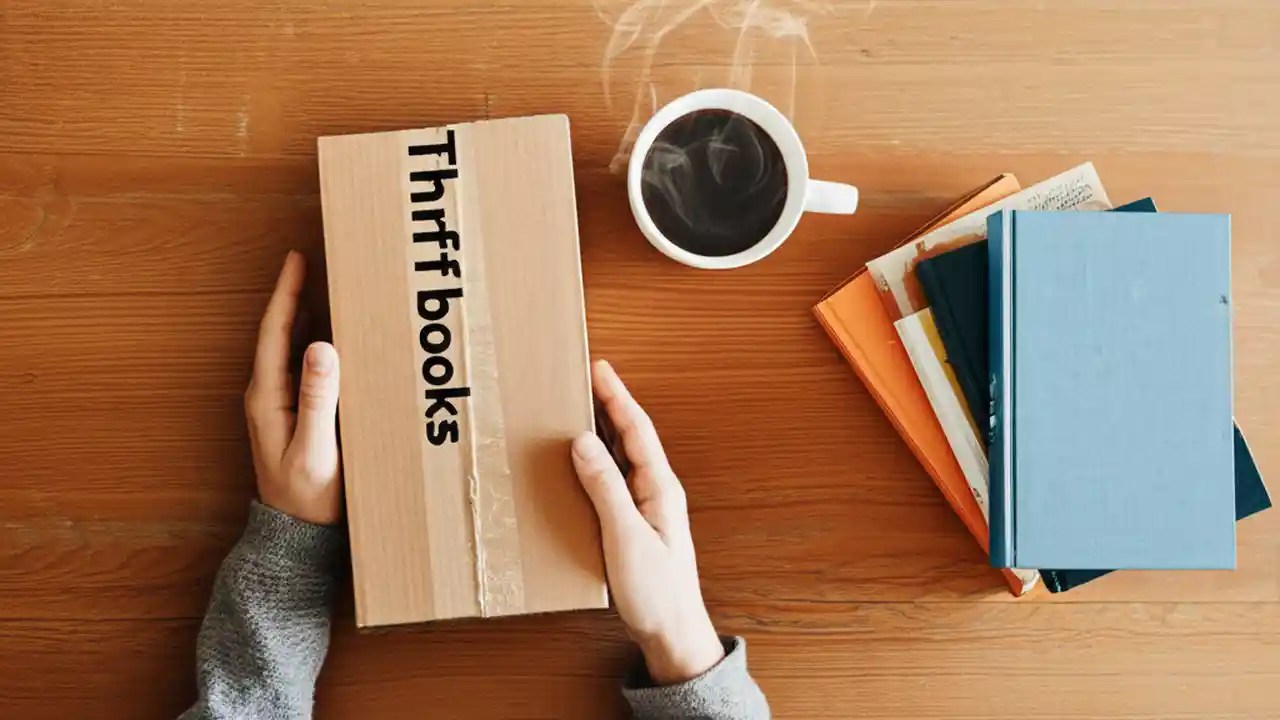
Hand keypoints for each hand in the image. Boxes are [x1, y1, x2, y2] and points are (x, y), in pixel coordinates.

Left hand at [244, 251, 342, 525]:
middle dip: (294, 295)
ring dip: (303, 317)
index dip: (286, 294)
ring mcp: (277, 405)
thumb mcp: (317, 449)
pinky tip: (328, 337)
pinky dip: (312, 343)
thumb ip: (318, 399)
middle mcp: (267, 396)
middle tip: (312, 261)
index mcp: (268, 398)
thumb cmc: (309, 498)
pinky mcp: (291, 415)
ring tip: (321, 288)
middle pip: (278, 334)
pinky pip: (299, 367)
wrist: (295, 537)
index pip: (274, 333)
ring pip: (288, 348)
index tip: (296, 259)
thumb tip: (320, 346)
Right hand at [571, 360, 724, 684]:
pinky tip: (580, 461)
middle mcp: (656, 490)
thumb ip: (605, 489)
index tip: (599, 367)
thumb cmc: (656, 591)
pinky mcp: (635, 523)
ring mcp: (646, 506)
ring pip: (622, 456)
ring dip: (602, 430)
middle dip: (608, 404)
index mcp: (659, 487)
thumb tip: (585, 441)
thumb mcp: (625, 537)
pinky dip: (597, 461)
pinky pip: (614, 480)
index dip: (617, 396)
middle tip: (582, 377)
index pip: (636, 429)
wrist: (673, 632)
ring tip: (577, 408)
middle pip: (630, 436)